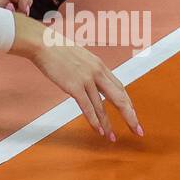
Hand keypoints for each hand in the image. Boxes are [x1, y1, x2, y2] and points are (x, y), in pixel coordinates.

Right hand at [11, 16, 142, 138]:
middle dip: (130, 116)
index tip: (132, 114)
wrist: (42, 42)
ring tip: (112, 137)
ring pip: (102, 106)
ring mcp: (86, 79)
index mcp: (99, 65)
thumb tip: (90, 80)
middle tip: (137, 130)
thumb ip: (88, 68)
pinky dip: (94, 121)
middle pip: (119, 98)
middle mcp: (96, 72)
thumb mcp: (80, 56)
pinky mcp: (73, 86)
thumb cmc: (56, 48)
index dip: (128, 103)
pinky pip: (87, 107)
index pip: (120, 87)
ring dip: (108, 124)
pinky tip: (98, 130)